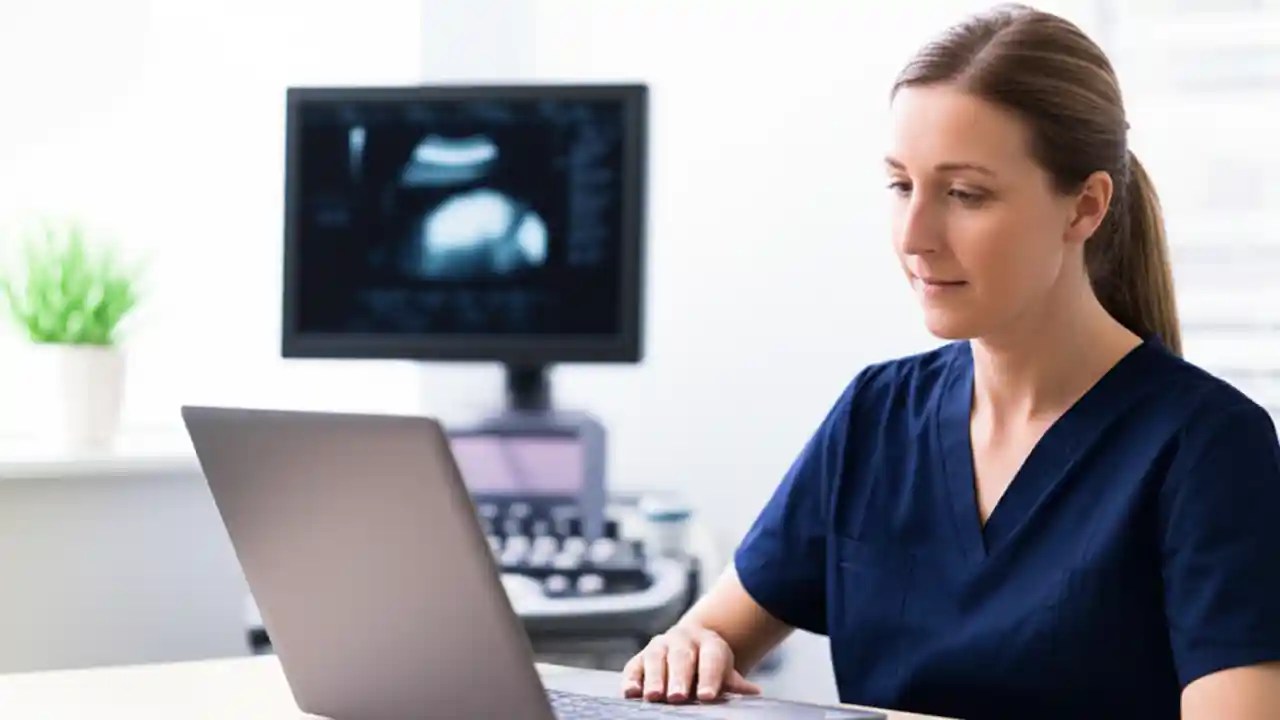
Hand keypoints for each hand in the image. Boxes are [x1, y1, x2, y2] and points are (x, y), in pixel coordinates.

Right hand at [620, 625, 762, 703]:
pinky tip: (632, 692)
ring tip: (654, 696)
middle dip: (678, 677)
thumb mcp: (723, 669)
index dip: (709, 677)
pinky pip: (633, 667)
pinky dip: (632, 679)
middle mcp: (682, 640)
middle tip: (677, 697)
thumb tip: (753, 692)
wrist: (690, 643)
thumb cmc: (709, 664)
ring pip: (655, 659)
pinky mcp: (640, 657)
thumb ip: (733, 681)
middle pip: (681, 657)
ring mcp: (659, 646)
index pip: (711, 659)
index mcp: (709, 642)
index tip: (707, 696)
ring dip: (654, 678)